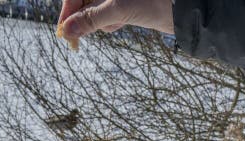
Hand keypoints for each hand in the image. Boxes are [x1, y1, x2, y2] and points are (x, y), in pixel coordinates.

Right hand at [58, 0, 173, 41]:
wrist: (181, 10)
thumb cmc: (154, 2)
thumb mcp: (118, 10)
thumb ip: (91, 19)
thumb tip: (66, 31)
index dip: (67, 12)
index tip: (63, 31)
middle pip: (82, 4)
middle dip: (87, 19)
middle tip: (90, 33)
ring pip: (93, 13)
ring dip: (102, 22)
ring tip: (119, 22)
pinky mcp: (121, 6)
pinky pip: (105, 17)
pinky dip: (110, 24)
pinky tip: (123, 22)